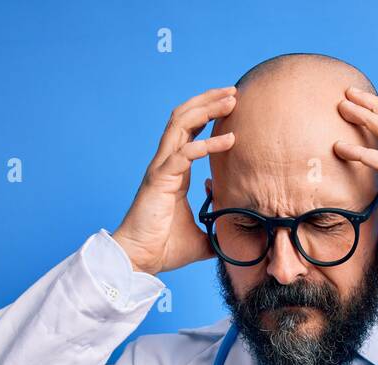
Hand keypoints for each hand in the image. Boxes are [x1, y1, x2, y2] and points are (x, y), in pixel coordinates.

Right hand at [112, 86, 236, 275]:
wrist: (140, 259)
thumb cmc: (164, 248)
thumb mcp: (203, 238)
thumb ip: (218, 228)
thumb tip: (238, 233)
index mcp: (175, 172)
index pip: (190, 132)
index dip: (208, 115)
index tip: (231, 107)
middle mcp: (166, 163)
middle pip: (185, 118)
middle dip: (209, 101)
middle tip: (234, 92)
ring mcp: (161, 168)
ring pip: (181, 124)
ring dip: (207, 109)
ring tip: (231, 99)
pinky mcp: (160, 179)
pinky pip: (184, 153)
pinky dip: (207, 144)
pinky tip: (229, 140)